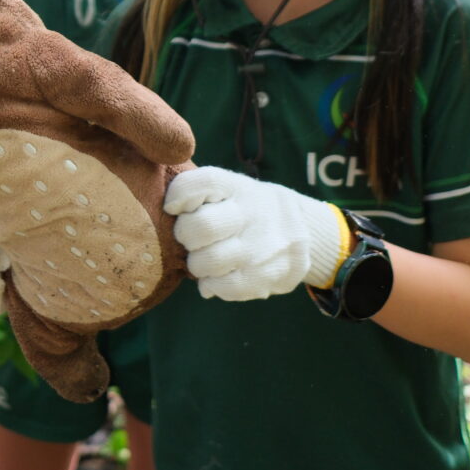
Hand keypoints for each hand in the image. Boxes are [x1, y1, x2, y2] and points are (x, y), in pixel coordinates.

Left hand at [164, 166, 348, 300]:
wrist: (304, 232)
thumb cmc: (246, 208)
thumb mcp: (231, 188)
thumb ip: (198, 191)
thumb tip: (166, 206)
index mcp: (239, 187)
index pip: (206, 182)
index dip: (180, 194)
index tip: (172, 207)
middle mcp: (253, 214)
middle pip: (201, 227)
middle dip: (184, 236)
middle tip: (189, 238)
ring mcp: (262, 248)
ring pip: (208, 262)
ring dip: (196, 264)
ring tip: (204, 259)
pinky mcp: (267, 277)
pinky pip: (224, 287)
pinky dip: (212, 285)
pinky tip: (217, 277)